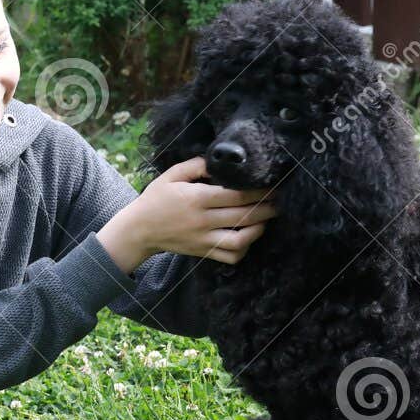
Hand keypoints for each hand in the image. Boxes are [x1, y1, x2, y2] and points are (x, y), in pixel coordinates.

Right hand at [99, 157, 277, 270]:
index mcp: (196, 198)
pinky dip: (244, 249)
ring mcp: (203, 239)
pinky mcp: (203, 252)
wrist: (139, 230)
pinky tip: (248, 238)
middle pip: (244, 215)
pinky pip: (230, 256)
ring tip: (267, 219)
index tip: (272, 185)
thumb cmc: (156, 199)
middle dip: (267, 208)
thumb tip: (219, 162)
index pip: (236, 195)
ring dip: (259, 230)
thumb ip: (196, 165)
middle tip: (280, 201)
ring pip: (240, 239)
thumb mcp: (171, 175)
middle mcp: (202, 220)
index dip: (259, 191)